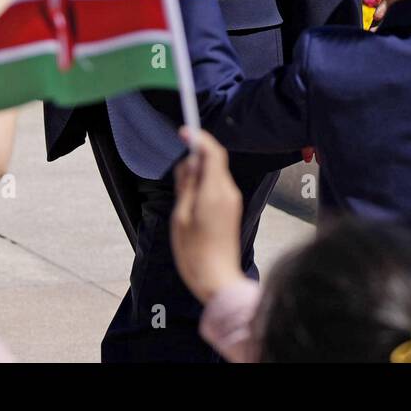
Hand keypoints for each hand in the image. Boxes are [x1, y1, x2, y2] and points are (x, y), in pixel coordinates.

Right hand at [170, 129, 244, 303]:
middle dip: (197, 155)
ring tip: (181, 190)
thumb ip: (186, 186)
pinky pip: (218, 186)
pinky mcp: (231, 210)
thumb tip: (190, 163)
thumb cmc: (194, 252)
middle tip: (178, 169)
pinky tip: (190, 198)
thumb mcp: (181, 216)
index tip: (184, 131)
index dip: (200, 138)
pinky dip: (204, 183)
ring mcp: (232, 201)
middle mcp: (228, 193)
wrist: (217, 278)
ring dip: (200, 171)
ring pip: (216, 173)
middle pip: (216, 161)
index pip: (213, 153)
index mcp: (215, 192)